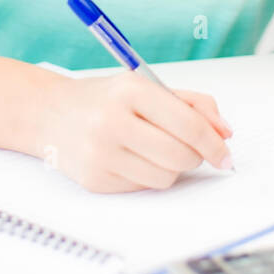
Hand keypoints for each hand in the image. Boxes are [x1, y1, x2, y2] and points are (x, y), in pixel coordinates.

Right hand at [38, 74, 233, 192]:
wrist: (48, 113)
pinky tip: (131, 158)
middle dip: (195, 157)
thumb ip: (191, 104)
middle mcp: (112, 122)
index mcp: (130, 91)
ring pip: (165, 178)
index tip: (225, 153)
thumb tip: (225, 132)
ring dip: (171, 168)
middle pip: (181, 156)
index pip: (189, 125)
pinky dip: (147, 176)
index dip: (214, 144)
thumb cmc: (103, 99)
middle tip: (189, 149)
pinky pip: (142, 188)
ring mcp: (100, 154)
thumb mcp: (145, 86)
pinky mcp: (95, 180)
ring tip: (153, 149)